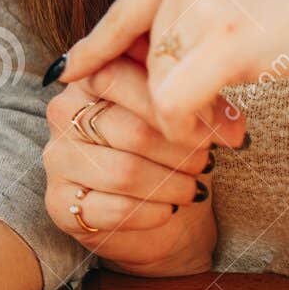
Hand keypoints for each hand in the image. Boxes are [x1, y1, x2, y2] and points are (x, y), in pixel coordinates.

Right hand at [45, 44, 218, 275]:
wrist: (154, 209)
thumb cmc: (169, 152)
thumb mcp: (184, 116)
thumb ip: (198, 104)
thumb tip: (231, 126)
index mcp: (88, 80)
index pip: (116, 77)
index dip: (172, 105)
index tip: (217, 129)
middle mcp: (63, 115)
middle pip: (131, 131)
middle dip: (183, 151)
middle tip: (206, 161)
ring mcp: (57, 160)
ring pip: (125, 172)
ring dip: (173, 185)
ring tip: (192, 187)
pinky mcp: (59, 204)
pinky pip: (114, 210)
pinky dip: (154, 213)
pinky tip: (168, 209)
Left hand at [60, 0, 288, 139]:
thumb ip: (202, 2)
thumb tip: (162, 55)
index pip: (125, 7)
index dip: (94, 46)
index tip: (65, 70)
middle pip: (145, 54)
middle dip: (167, 94)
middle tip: (211, 119)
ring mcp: (205, 3)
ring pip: (159, 80)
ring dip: (186, 114)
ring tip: (227, 122)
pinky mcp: (230, 43)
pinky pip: (175, 101)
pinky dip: (184, 126)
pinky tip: (212, 132)